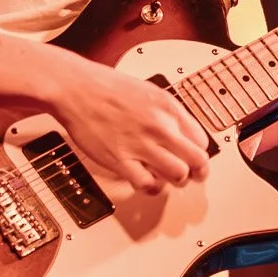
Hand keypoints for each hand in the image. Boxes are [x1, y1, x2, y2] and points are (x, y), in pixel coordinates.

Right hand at [49, 57, 212, 193]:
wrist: (75, 88)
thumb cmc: (107, 88)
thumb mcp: (149, 91)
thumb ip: (168, 113)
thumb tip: (182, 133)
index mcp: (168, 107)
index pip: (202, 140)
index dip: (199, 153)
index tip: (194, 157)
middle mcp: (158, 126)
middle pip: (197, 161)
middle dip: (197, 172)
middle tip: (192, 175)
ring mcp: (140, 144)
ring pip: (178, 175)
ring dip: (175, 181)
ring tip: (167, 177)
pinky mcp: (120, 160)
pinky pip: (147, 185)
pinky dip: (152, 188)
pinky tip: (148, 181)